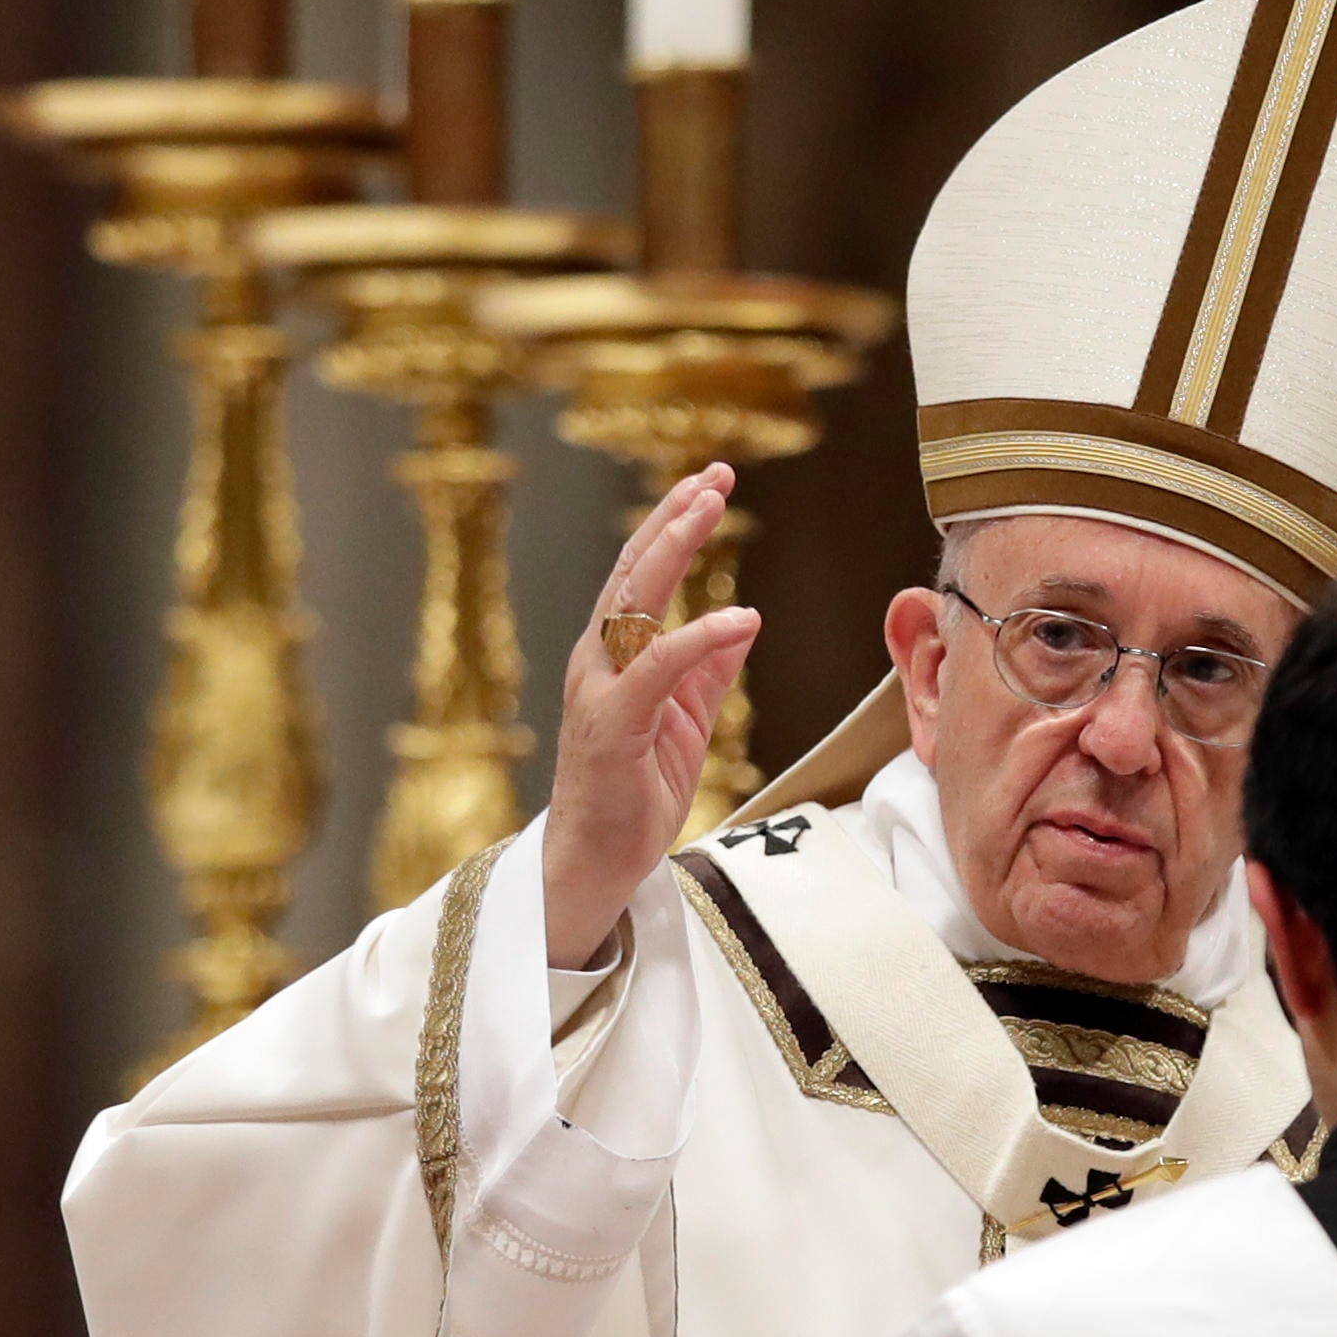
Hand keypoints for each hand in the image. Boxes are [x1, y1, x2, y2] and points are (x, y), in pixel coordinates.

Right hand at [542, 464, 761, 968]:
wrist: (595, 862)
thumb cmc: (633, 792)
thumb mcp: (685, 720)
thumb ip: (708, 670)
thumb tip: (741, 620)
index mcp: (614, 656)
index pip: (641, 574)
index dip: (674, 525)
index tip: (710, 483)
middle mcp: (598, 660)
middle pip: (632, 571)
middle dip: (673, 517)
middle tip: (713, 474)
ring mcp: (599, 689)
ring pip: (632, 602)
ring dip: (672, 550)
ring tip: (709, 507)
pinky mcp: (613, 724)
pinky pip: (658, 668)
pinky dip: (698, 638)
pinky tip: (737, 618)